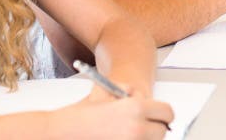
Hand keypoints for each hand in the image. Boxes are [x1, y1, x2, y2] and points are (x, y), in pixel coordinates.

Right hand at [44, 94, 173, 139]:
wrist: (58, 134)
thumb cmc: (79, 115)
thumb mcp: (104, 91)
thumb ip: (127, 91)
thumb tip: (141, 97)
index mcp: (135, 108)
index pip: (167, 113)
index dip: (162, 114)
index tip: (158, 116)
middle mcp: (136, 129)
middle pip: (162, 132)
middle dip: (153, 128)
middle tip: (142, 126)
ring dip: (144, 138)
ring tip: (125, 132)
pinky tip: (119, 137)